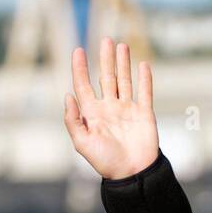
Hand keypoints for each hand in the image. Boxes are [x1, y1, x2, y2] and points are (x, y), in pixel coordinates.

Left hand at [64, 38, 158, 180]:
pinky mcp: (144, 113)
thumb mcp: (82, 143)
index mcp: (92, 114)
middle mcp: (109, 108)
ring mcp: (127, 109)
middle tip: (105, 39)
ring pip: (124, 80)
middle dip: (105, 59)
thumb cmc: (105, 161)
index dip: (80, 68)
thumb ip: (73, 120)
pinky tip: (142, 64)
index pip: (84, 86)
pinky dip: (144, 78)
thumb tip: (67, 96)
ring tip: (121, 46)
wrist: (131, 173)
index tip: (78, 50)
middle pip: (106, 77)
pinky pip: (144, 92)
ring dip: (123, 63)